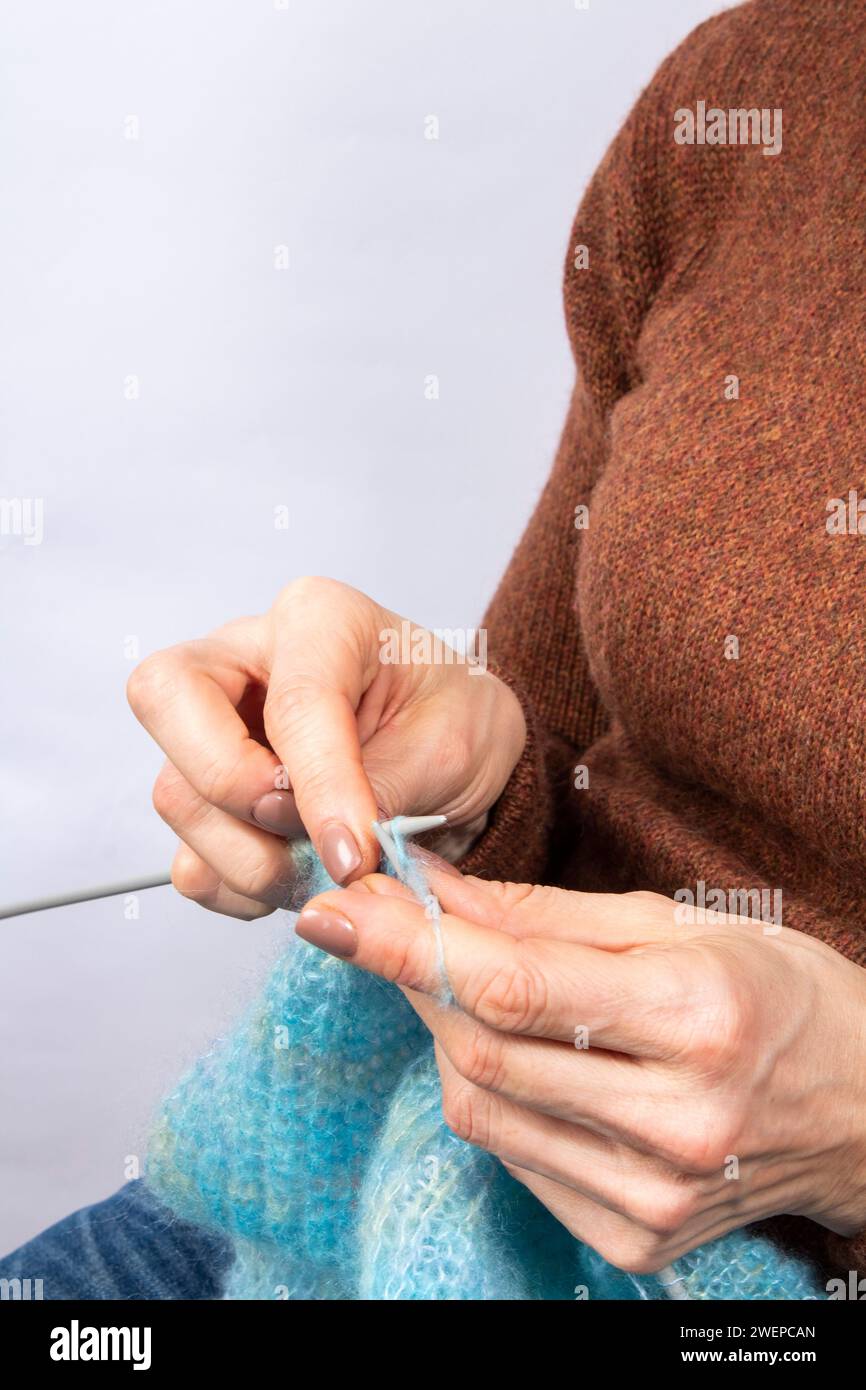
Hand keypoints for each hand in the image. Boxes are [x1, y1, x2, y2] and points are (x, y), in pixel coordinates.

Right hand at [126, 576, 524, 918]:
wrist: (459, 752)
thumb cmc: (453, 720)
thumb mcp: (450, 745)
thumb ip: (382, 790)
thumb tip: (327, 847)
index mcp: (319, 619)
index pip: (292, 697)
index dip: (319, 784)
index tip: (356, 852)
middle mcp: (245, 658)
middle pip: (165, 698)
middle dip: (233, 787)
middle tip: (304, 830)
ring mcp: (212, 724)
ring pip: (176, 792)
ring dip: (250, 857)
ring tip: (327, 868)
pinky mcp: (204, 792)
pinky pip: (187, 856)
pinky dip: (238, 886)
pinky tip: (298, 876)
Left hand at [297, 868, 865, 1271]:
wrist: (864, 1108)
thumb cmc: (778, 994)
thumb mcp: (677, 923)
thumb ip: (542, 914)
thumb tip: (429, 889)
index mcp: (698, 1018)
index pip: (512, 987)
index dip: (408, 946)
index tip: (336, 908)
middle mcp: (677, 1122)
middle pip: (483, 1052)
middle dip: (411, 978)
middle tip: (377, 922)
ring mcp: (654, 1196)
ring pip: (482, 1110)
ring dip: (445, 1033)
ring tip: (458, 979)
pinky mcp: (634, 1236)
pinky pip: (512, 1155)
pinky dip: (491, 1092)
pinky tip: (513, 1050)